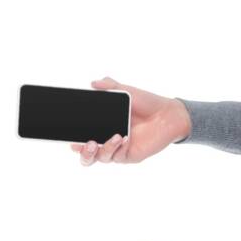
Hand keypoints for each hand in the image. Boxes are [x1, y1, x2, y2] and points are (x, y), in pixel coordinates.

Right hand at [71, 77, 190, 165]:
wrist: (168, 112)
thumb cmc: (146, 103)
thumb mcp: (126, 92)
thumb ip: (109, 87)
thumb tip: (93, 82)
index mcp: (102, 129)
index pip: (82, 140)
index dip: (75, 144)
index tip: (72, 141)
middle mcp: (107, 142)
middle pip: (87, 157)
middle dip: (85, 153)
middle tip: (89, 144)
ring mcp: (118, 150)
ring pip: (101, 158)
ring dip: (105, 149)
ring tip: (116, 137)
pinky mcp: (130, 155)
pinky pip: (118, 157)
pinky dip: (119, 149)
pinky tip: (126, 139)